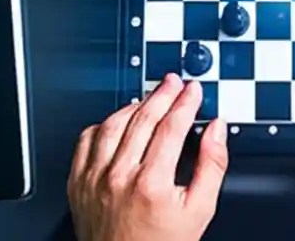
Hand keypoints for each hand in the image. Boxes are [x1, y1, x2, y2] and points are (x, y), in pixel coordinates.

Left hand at [68, 75, 227, 240]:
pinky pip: (86, 140)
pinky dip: (103, 124)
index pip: (171, 126)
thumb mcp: (200, 211)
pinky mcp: (78, 183)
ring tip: (150, 98)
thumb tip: (216, 129)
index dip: (186, 102)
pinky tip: (117, 122)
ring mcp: (94, 179)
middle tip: (174, 83)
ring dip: (134, 105)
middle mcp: (118, 177)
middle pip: (142, 118)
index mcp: (151, 183)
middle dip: (163, 94)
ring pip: (112, 124)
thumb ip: (212, 166)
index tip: (193, 91)